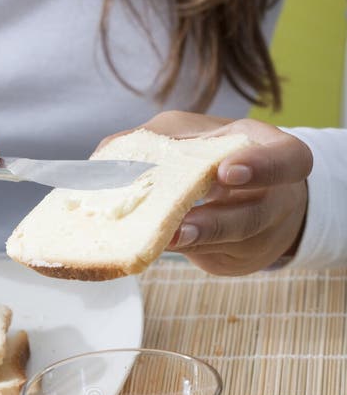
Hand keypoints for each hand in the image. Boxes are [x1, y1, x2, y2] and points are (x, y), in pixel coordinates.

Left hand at [115, 111, 311, 275]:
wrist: (251, 196)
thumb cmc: (220, 156)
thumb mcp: (201, 135)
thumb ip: (159, 138)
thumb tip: (105, 153)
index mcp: (275, 154)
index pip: (289, 161)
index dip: (262, 166)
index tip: (224, 171)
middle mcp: (274, 199)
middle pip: (256, 216)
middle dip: (216, 222)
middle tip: (182, 225)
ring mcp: (256, 236)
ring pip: (229, 245)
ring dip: (193, 244)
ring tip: (162, 241)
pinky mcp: (233, 259)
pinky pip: (210, 258)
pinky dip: (183, 252)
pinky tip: (154, 248)